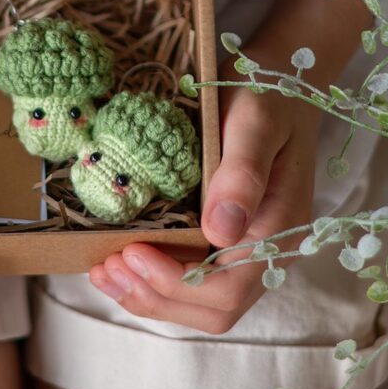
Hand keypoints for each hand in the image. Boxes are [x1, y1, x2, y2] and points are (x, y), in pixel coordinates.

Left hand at [88, 0, 370, 332]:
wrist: (282, 79)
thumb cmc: (269, 94)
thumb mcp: (255, 120)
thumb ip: (241, 173)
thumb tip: (220, 233)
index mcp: (280, 227)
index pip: (227, 290)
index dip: (175, 284)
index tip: (131, 252)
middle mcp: (271, 249)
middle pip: (213, 309)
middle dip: (155, 297)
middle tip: (107, 266)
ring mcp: (252, 248)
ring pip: (202, 302)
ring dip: (151, 295)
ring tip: (105, 270)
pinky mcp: (233, 238)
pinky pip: (197, 279)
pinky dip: (157, 279)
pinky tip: (123, 260)